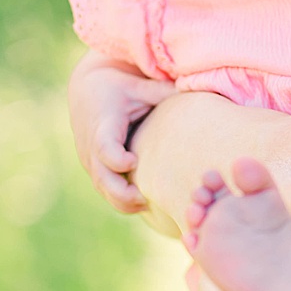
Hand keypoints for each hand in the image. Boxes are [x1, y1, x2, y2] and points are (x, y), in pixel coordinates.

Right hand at [67, 51, 175, 212]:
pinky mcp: (94, 168)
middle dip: (120, 193)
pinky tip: (142, 202)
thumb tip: (204, 93)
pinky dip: (119, 198)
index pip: (103, 147)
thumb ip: (166, 93)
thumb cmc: (121, 88)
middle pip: (101, 178)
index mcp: (103, 124)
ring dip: (122, 200)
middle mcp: (91, 146)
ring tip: (147, 204)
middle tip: (145, 199)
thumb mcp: (141, 87)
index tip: (134, 162)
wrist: (87, 90)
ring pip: (102, 189)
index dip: (116, 159)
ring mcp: (89, 160)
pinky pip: (104, 189)